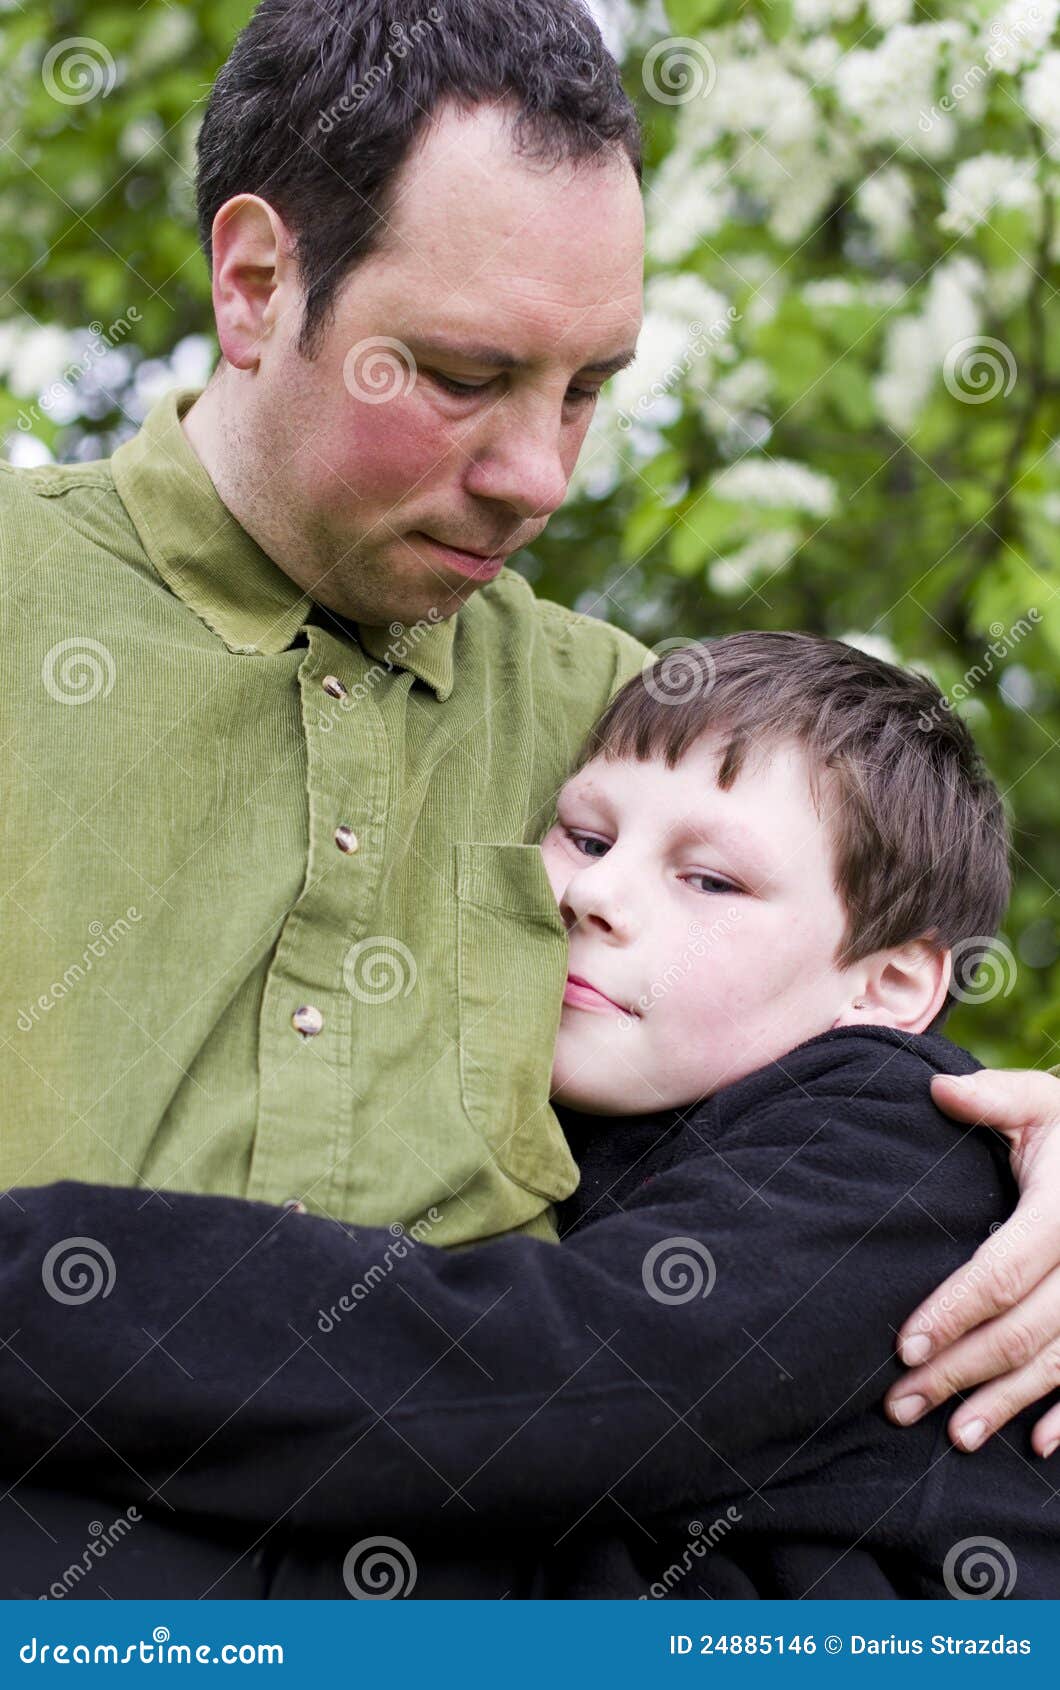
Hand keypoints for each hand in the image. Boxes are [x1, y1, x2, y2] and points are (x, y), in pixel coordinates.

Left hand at [884, 1067, 1059, 1456]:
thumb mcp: (1038, 1103)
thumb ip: (991, 1099)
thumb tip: (938, 1091)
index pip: (1002, 1272)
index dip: (954, 1312)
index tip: (903, 1345)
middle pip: (1022, 1331)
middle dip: (960, 1372)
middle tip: (900, 1404)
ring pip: (1057, 1362)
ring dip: (1006, 1403)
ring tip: (953, 1435)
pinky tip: (1036, 1446)